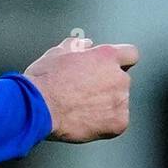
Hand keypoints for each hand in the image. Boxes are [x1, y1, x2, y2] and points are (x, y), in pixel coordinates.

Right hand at [23, 36, 139, 142]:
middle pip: (122, 79)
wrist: (38, 108)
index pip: (130, 54)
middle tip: (84, 91)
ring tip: (81, 107)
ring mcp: (120, 101)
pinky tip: (86, 120)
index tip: (110, 67)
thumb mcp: (56, 53)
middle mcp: (118, 77)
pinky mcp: (118, 123)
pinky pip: (117, 121)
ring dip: (106, 103)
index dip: (120, 60)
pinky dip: (105, 123)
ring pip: (119, 101)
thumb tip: (85, 45)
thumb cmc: (44, 81)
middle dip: (107, 84)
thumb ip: (76, 46)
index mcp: (106, 57)